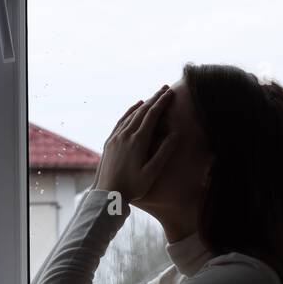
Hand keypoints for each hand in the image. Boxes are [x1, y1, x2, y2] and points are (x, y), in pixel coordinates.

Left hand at [92, 85, 179, 203]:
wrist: (106, 195)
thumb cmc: (132, 187)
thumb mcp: (152, 172)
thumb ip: (164, 152)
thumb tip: (176, 134)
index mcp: (137, 141)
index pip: (152, 115)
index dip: (162, 102)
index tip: (171, 93)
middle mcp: (125, 135)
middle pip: (142, 111)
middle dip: (155, 99)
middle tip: (165, 88)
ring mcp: (115, 137)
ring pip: (131, 114)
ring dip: (143, 103)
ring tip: (153, 96)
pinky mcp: (109, 141)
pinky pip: (121, 121)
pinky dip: (130, 111)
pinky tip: (135, 107)